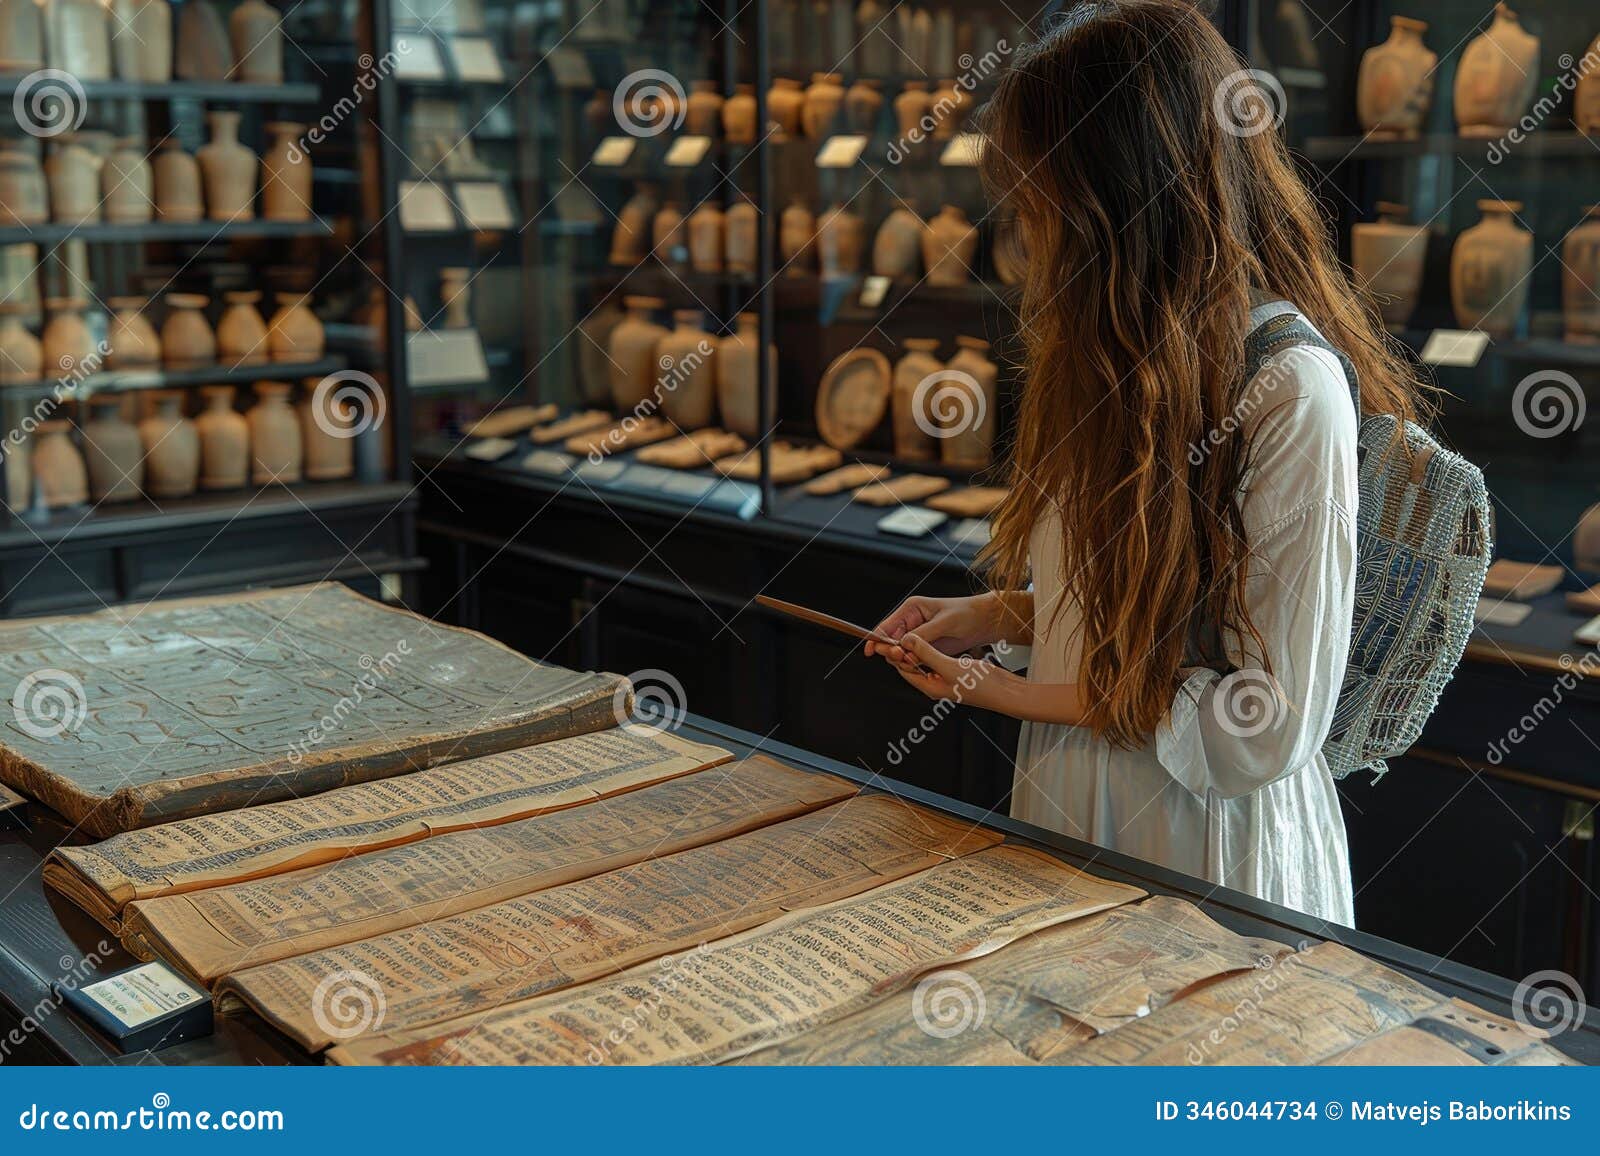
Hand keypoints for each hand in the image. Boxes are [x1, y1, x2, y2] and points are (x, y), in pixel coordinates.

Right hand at [863, 593, 998, 666]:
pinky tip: (919, 666)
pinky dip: (912, 665)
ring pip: (899, 652)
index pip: (886, 626)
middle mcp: (911, 622)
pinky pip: (912, 658)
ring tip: (915, 662)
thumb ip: (923, 634)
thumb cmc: (967, 614)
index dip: (876, 639)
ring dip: (902, 660)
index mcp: (911, 609)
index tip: (871, 651)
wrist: (984, 622)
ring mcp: (918, 636)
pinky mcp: (926, 647)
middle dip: (890, 651)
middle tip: (901, 657)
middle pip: (889, 641)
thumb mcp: (944, 622)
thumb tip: (903, 644)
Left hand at [889, 634, 1016, 710]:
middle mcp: (935, 684)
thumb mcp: (949, 666)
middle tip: (898, 633)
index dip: (896, 654)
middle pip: (912, 666)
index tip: (890, 638)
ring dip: (917, 648)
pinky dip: (930, 650)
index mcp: (930, 687)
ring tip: (910, 633)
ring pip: (924, 661)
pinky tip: (929, 639)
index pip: (904, 669)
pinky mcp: (954, 672)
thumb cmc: (981, 685)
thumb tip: (908, 642)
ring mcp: (945, 679)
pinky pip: (936, 660)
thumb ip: (927, 653)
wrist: (1005, 691)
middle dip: (904, 651)